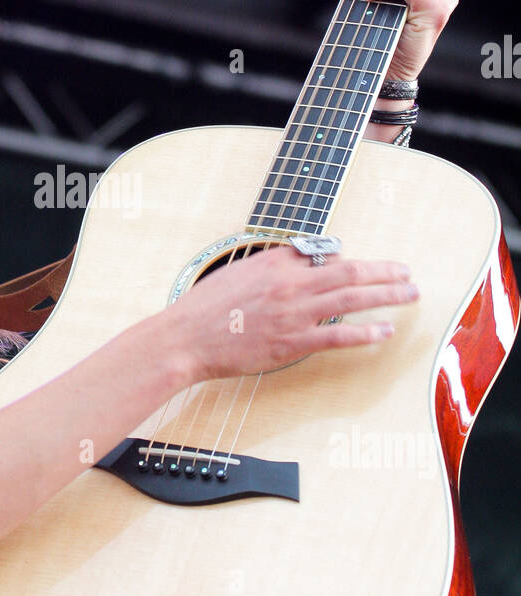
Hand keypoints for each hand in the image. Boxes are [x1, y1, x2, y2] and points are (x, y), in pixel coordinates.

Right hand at [168, 244, 418, 383]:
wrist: (186, 338)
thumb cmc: (206, 309)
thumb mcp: (238, 273)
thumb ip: (272, 266)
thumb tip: (302, 260)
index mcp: (275, 263)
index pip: (323, 253)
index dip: (349, 258)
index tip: (365, 264)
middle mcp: (290, 283)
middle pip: (350, 270)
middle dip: (384, 271)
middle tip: (407, 273)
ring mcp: (294, 313)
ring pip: (353, 298)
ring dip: (387, 295)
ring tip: (410, 294)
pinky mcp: (293, 342)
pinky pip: (340, 335)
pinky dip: (367, 332)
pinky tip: (386, 330)